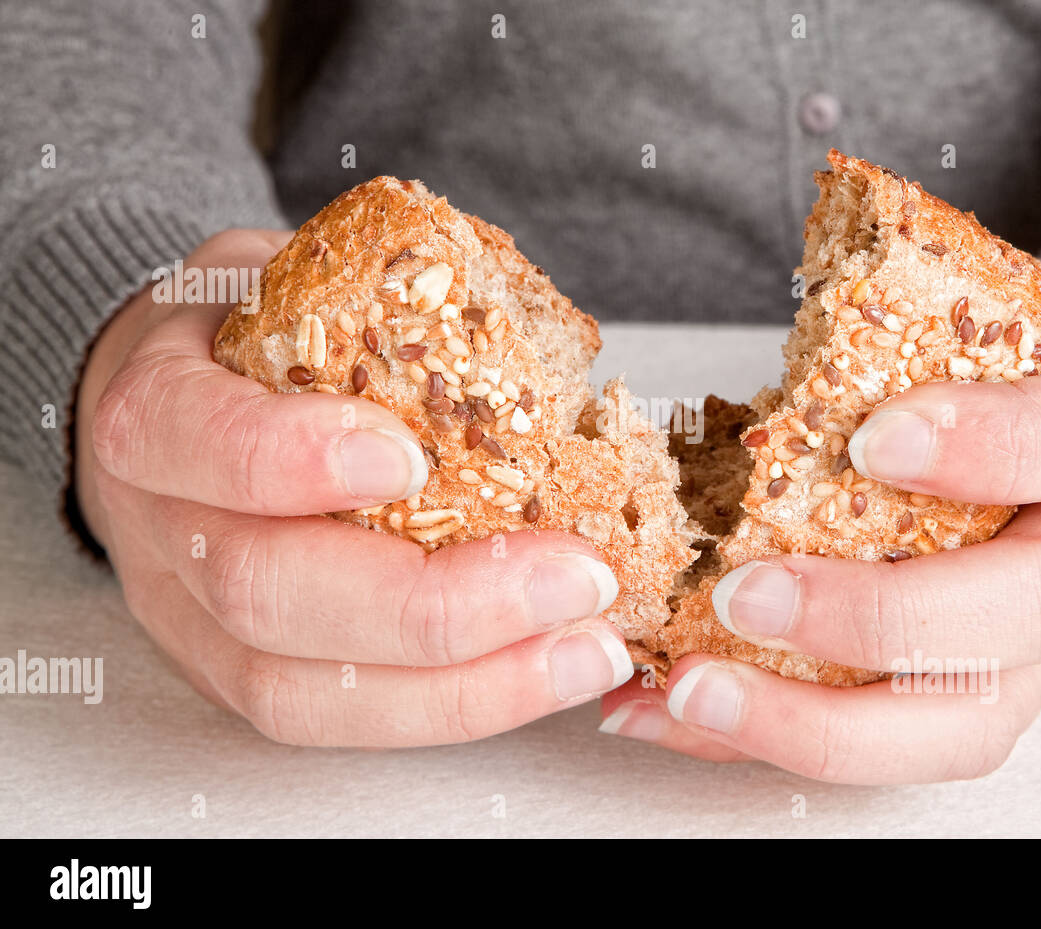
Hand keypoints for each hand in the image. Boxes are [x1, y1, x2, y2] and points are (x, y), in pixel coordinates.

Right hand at [76, 230, 630, 745]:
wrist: (193, 400)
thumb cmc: (267, 338)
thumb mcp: (304, 284)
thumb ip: (387, 310)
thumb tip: (551, 371)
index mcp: (157, 409)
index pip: (192, 438)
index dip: (289, 458)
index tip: (407, 458)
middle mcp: (161, 528)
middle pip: (263, 592)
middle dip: (432, 605)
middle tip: (572, 580)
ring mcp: (193, 620)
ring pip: (299, 689)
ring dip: (464, 685)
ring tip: (584, 651)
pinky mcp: (244, 676)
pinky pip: (340, 720)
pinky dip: (456, 707)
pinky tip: (546, 672)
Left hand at [600, 264, 1040, 781]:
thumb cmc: (1012, 375)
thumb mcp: (998, 311)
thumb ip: (932, 309)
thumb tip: (810, 286)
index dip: (985, 447)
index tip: (872, 441)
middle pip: (1025, 619)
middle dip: (878, 619)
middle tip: (746, 596)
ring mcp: (1033, 651)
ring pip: (964, 728)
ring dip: (816, 726)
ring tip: (692, 690)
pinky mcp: (965, 702)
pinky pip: (880, 745)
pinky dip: (766, 741)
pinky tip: (671, 712)